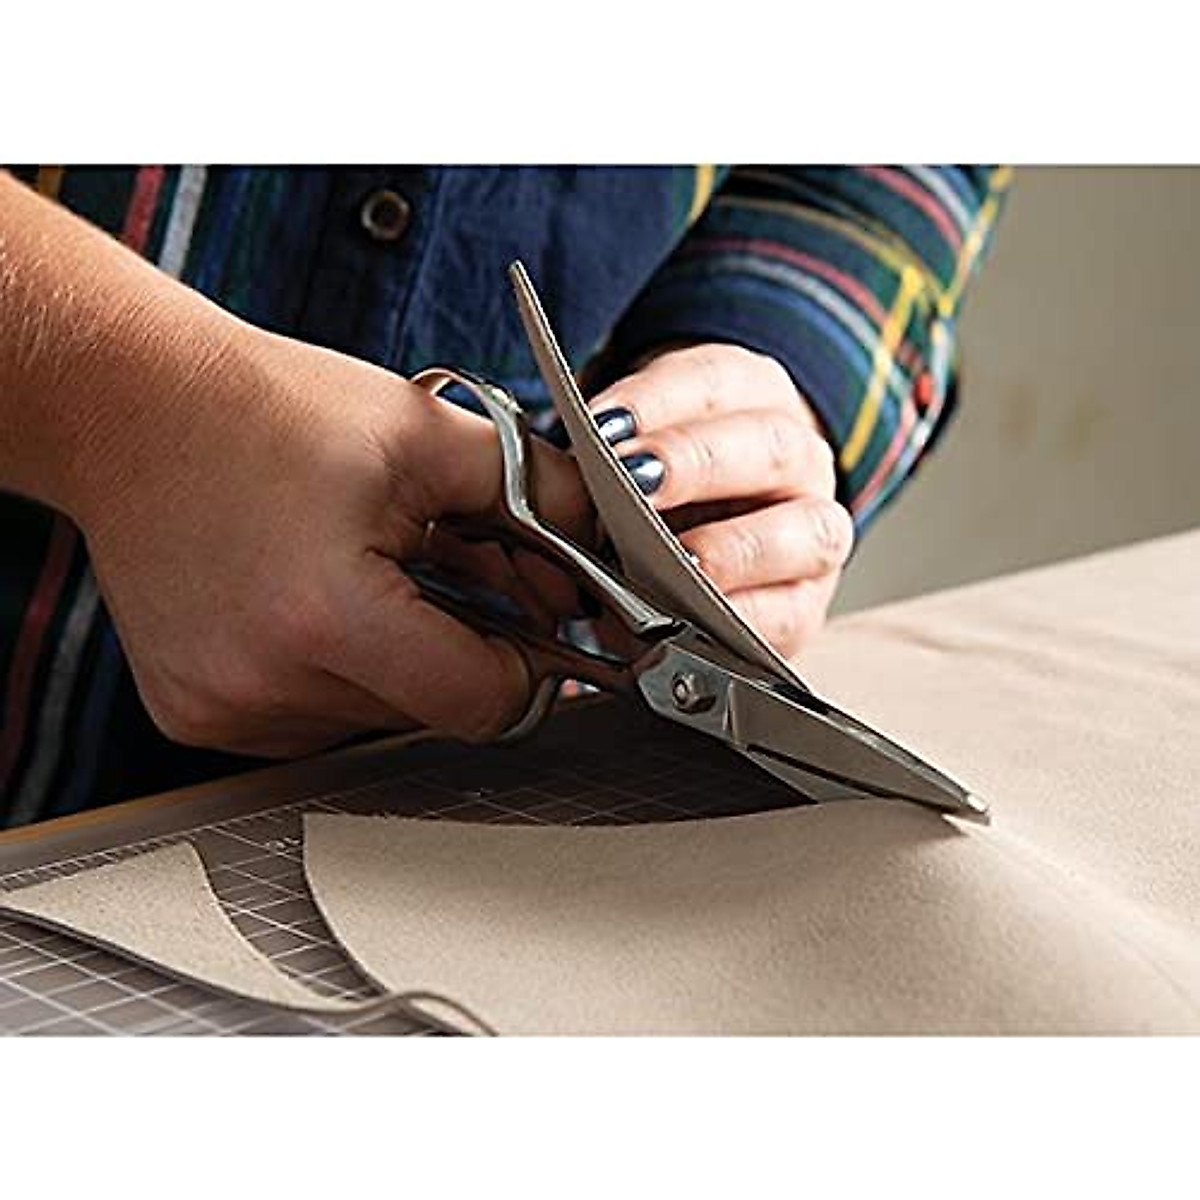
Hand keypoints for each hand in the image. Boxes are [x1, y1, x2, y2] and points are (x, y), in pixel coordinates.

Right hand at [72, 313, 590, 757]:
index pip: (484, 703)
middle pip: (433, 712)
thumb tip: (614, 546)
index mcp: (329, 616)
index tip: (533, 623)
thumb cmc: (266, 410)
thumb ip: (540, 492)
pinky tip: (323, 602)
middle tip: (449, 570)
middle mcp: (264, 684)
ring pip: (376, 720)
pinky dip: (340, 672)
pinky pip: (314, 719)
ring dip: (400, 661)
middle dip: (464, 648)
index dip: (528, 663)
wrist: (130, 407)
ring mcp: (221, 711)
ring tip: (377, 575)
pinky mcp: (194, 717)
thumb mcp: (424, 434)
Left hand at [589, 344, 853, 660]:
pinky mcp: (804, 604)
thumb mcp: (631, 455)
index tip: (603, 427)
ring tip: (676, 563)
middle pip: (767, 446)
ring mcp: (812, 534)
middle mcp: (796, 459)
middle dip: (697, 462)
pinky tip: (697, 621)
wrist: (713, 544)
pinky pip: (790, 611)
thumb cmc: (663, 492)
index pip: (712, 380)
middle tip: (634, 483)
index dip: (657, 401)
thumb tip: (551, 491)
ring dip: (734, 547)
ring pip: (806, 529)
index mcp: (750, 396)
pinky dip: (745, 617)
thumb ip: (600, 462)